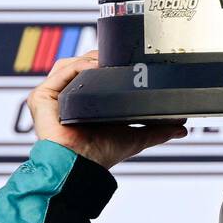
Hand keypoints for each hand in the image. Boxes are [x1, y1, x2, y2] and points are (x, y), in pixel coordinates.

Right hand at [27, 50, 187, 169]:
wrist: (83, 167)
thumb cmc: (101, 155)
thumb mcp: (135, 137)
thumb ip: (157, 130)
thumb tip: (181, 127)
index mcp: (82, 102)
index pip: (92, 72)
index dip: (108, 62)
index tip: (126, 57)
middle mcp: (65, 97)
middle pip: (81, 65)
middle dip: (100, 56)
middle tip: (121, 55)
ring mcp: (52, 96)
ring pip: (71, 64)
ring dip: (90, 59)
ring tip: (109, 60)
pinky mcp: (41, 97)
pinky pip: (61, 72)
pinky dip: (79, 66)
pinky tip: (95, 67)